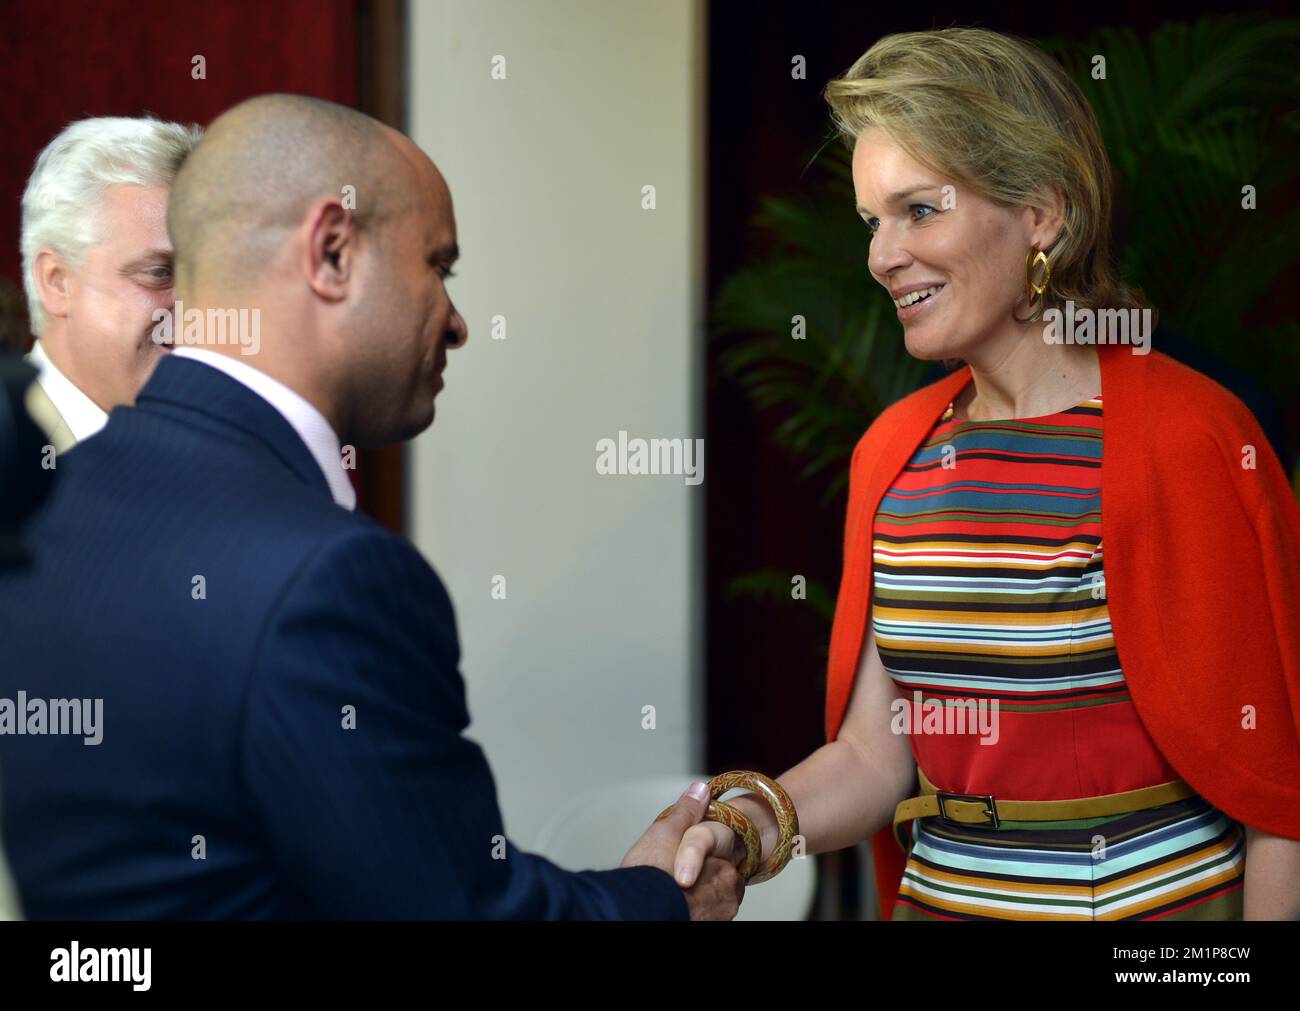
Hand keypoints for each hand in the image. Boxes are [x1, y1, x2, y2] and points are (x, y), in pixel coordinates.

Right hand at [621, 782, 744, 919]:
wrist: (634, 910)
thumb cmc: (650, 874)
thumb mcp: (667, 832)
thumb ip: (687, 812)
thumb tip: (702, 789)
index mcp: (725, 874)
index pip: (723, 867)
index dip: (703, 863)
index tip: (684, 868)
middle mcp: (727, 902)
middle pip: (716, 889)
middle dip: (700, 884)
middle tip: (674, 880)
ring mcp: (716, 921)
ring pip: (708, 908)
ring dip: (694, 902)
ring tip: (668, 894)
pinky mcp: (703, 930)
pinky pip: (699, 919)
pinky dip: (688, 914)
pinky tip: (670, 908)